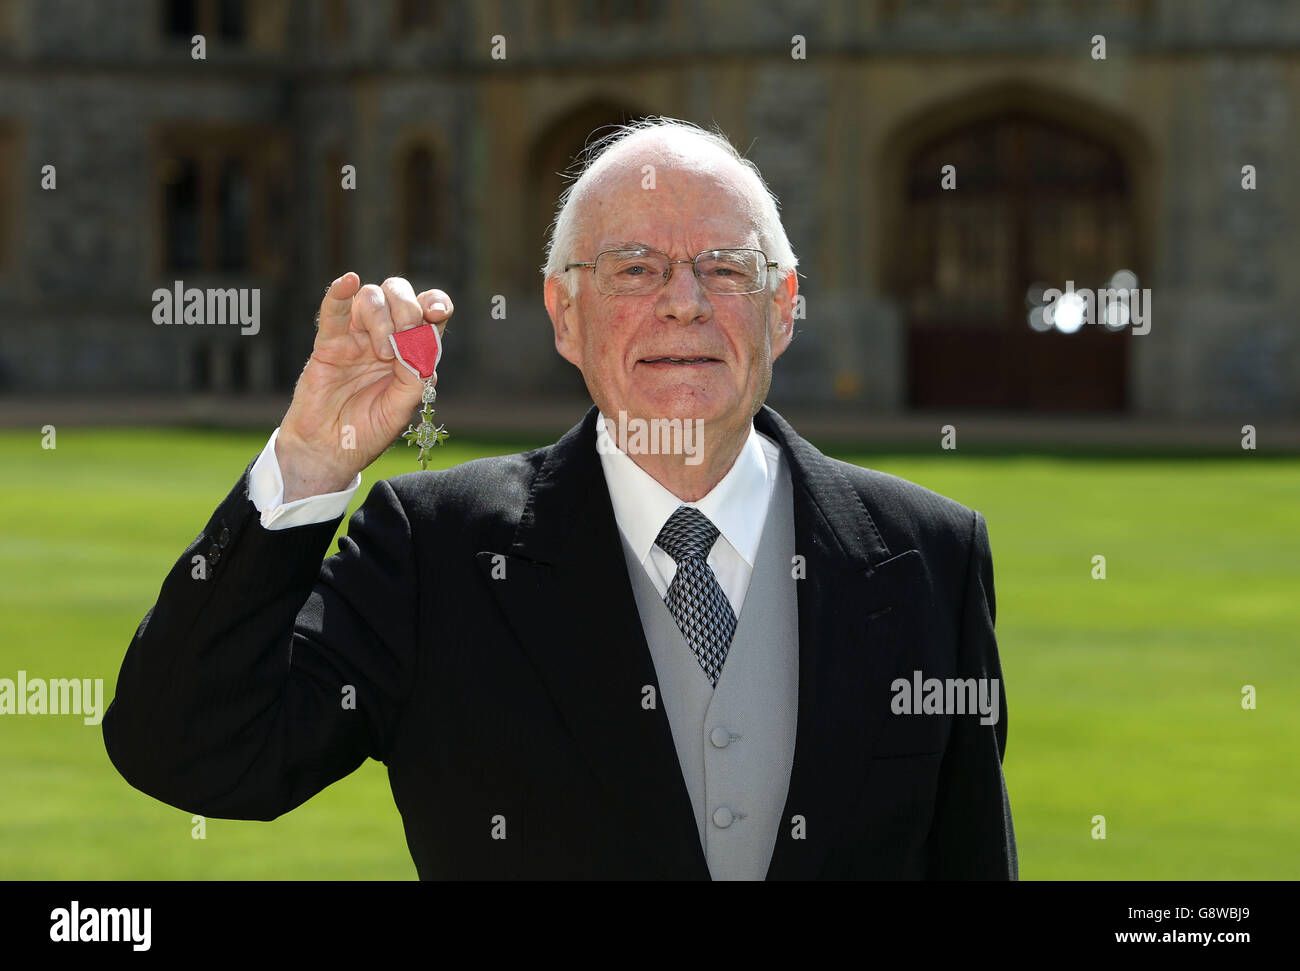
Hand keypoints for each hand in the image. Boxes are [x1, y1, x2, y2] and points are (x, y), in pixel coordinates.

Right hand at [277, 273, 452, 500]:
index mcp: (411, 350)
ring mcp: (356, 337)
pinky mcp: (329, 344)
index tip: (436, 314)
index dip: (435, 303)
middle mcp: (386, 337)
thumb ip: (415, 377)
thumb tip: (418, 344)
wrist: (329, 450)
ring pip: (371, 297)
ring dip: (382, 320)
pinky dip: (339, 293)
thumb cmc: (368, 430)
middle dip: (407, 310)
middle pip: (400, 294)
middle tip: (403, 344)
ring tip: (382, 354)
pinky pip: (333, 311)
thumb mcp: (402, 408)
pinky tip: (347, 282)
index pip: (428, 310)